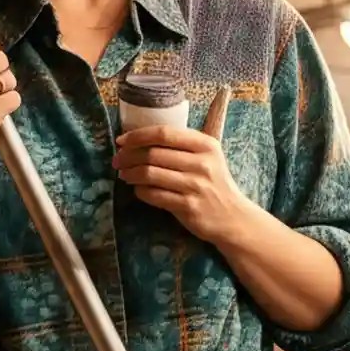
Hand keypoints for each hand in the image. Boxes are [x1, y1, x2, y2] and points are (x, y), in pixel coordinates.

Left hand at [114, 126, 245, 242]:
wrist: (232, 217)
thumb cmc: (214, 183)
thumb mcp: (208, 156)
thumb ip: (181, 144)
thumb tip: (139, 137)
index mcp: (205, 145)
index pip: (163, 133)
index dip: (138, 135)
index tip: (121, 141)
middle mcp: (202, 163)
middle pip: (153, 153)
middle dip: (128, 156)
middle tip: (117, 160)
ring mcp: (195, 186)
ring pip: (150, 174)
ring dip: (131, 173)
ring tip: (123, 174)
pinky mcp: (188, 206)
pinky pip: (154, 195)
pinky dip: (140, 191)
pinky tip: (137, 189)